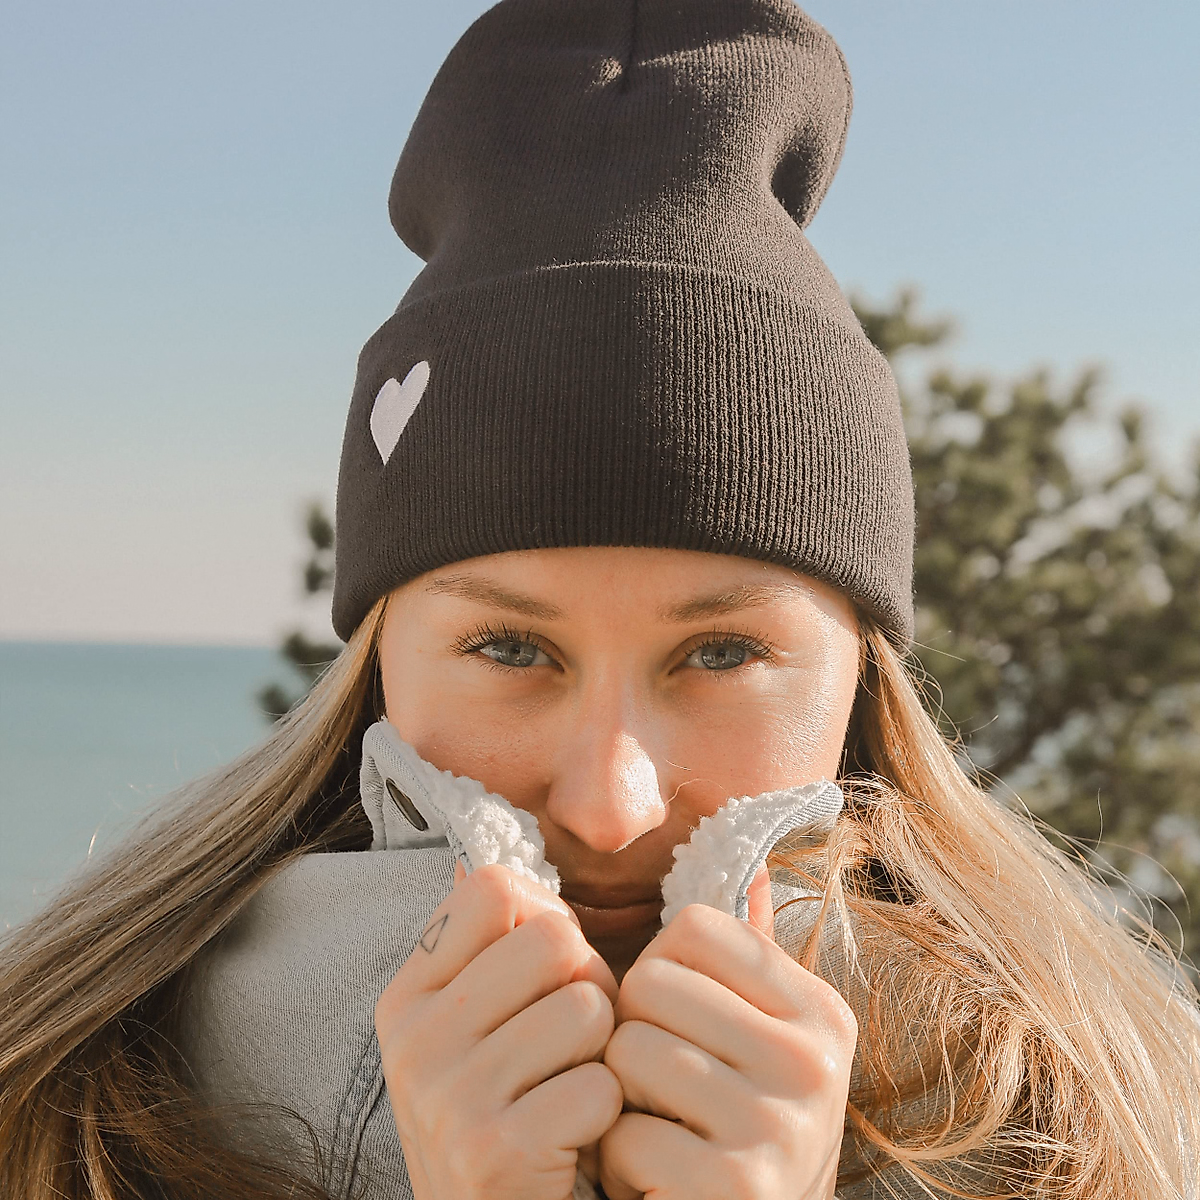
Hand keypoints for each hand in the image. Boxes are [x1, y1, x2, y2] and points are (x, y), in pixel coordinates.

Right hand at [375, 863, 623, 1199]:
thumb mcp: (473, 1032)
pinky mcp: (491, 1150)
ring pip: (588, 1007)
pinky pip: (599, 1085)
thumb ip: (489, 953)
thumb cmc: (509, 1116)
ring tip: (572, 1088)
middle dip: (590, 984)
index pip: (496, 888)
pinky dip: (607, 1112)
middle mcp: (414, 1037)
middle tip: (575, 1041)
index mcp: (409, 995)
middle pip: (554, 938)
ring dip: (603, 1052)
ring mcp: (446, 1095)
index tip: (548, 976)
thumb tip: (488, 865)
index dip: (548, 920)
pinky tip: (574, 1141)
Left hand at [598, 872, 857, 1199]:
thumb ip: (755, 964)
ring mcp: (779, 1125)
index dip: (657, 970)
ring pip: (628, 1053)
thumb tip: (756, 865)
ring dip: (618, 1099)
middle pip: (649, 985)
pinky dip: (619, 1162)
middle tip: (655, 1087)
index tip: (675, 1022)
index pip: (694, 929)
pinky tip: (656, 1181)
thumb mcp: (768, 1044)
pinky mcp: (736, 1187)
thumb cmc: (742, 1131)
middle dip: (629, 1035)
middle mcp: (812, 1062)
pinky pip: (623, 1133)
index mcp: (819, 1012)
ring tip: (656, 1129)